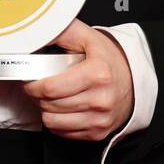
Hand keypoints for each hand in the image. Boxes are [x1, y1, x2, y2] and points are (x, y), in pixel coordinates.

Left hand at [21, 18, 133, 140]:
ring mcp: (100, 119)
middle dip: (36, 96)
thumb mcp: (87, 37)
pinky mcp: (97, 132)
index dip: (33, 85)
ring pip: (52, 122)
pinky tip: (61, 108)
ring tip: (49, 98)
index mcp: (97, 74)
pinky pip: (62, 132)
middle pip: (49, 105)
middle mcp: (100, 99)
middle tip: (37, 87)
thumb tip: (38, 32)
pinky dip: (57, 121)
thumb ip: (62, 31)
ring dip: (45, 110)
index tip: (29, 81)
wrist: (133, 80)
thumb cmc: (108, 59)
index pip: (51, 88)